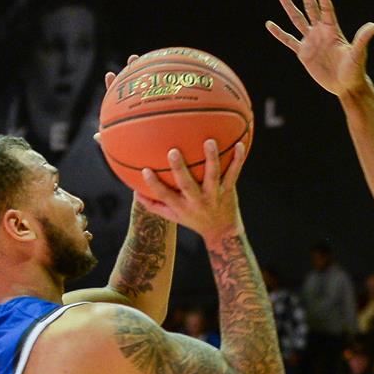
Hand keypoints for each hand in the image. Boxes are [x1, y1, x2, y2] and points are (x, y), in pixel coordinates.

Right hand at [133, 138, 247, 237]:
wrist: (222, 232)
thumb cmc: (193, 219)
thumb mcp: (173, 216)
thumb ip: (154, 204)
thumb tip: (134, 191)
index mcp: (182, 207)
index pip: (165, 196)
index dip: (154, 184)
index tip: (145, 170)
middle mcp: (197, 201)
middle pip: (187, 185)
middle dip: (179, 169)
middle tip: (172, 152)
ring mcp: (214, 195)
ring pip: (213, 176)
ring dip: (211, 159)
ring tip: (209, 141)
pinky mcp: (229, 190)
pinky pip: (234, 173)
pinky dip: (238, 160)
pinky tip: (240, 144)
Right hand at [267, 0, 373, 98]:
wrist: (345, 86)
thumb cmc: (354, 70)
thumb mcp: (358, 54)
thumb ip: (362, 39)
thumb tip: (373, 26)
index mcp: (332, 29)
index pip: (326, 8)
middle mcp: (320, 31)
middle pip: (310, 7)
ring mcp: (311, 41)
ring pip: (297, 19)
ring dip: (289, 5)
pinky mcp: (303, 53)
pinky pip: (289, 40)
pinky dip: (279, 33)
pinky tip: (269, 24)